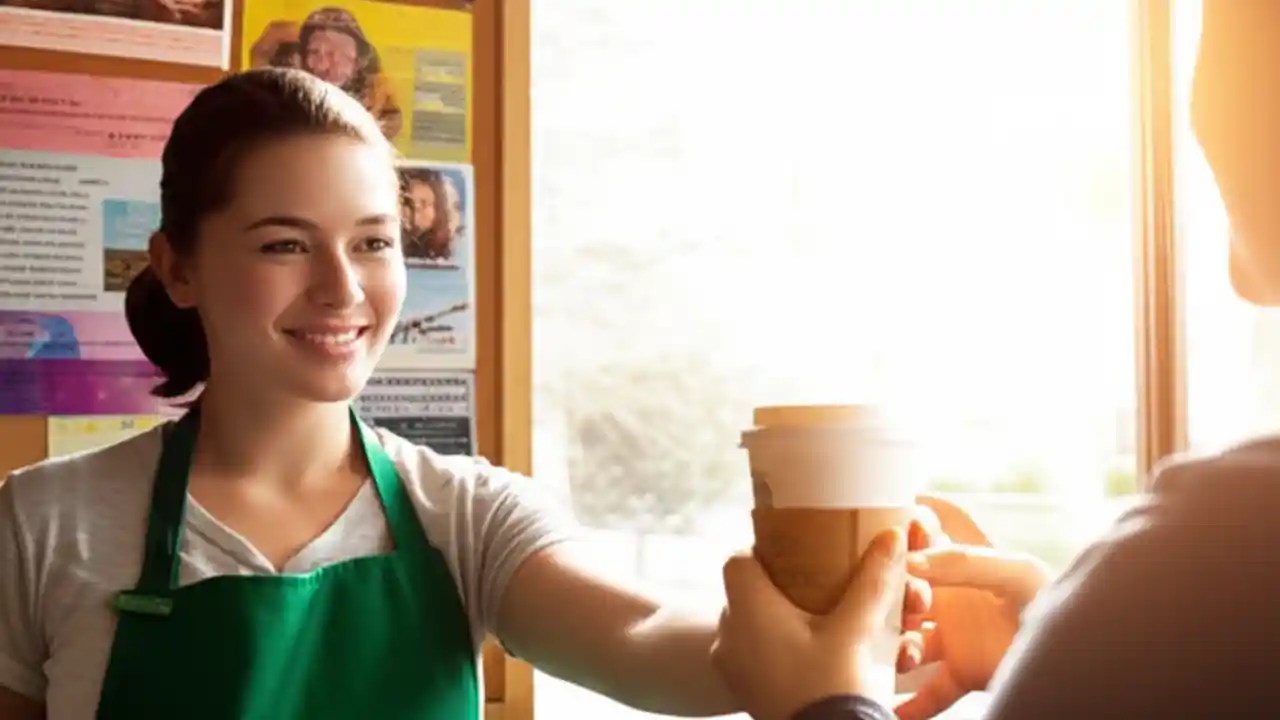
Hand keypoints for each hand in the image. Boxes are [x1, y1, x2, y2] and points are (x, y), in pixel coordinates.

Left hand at [712, 528, 929, 719]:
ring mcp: (729, 664)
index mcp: (748, 610)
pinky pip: (746, 652)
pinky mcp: (739, 687)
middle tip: (810, 588)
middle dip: (775, 586)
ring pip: (744, 623)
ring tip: (811, 623)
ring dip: (771, 618)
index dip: (762, 552)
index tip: (793, 557)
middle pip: (743, 591)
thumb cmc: (833, 687)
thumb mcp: (855, 631)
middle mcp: (729, 634)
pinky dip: (768, 645)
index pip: (738, 560)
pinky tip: (802, 653)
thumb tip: (891, 537)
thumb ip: (871, 582)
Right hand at [895, 495, 1051, 719]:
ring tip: (903, 651)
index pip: (939, 523)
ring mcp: (957, 635)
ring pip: (908, 636)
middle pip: (909, 583)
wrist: (1083, 664)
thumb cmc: (1056, 608)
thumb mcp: (1016, 573)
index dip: (913, 511)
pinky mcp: (962, 673)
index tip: (880, 508)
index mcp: (974, 559)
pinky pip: (928, 691)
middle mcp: (958, 595)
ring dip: (895, 644)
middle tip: (894, 596)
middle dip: (893, 588)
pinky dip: (910, 705)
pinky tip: (894, 708)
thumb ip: (964, 563)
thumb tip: (912, 563)